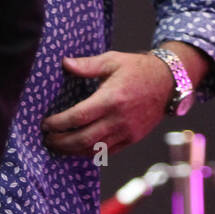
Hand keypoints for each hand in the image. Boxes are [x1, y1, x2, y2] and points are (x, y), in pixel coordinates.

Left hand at [41, 51, 176, 156]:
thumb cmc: (139, 69)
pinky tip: (78, 148)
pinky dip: (89, 153)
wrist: (169, 83)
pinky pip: (107, 152)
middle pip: (83, 139)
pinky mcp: (132, 138)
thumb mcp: (113, 60)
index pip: (78, 117)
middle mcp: (119, 119)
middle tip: (47, 138)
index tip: (45, 124)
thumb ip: (87, 65)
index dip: (58, 123)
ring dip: (72, 151)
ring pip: (93, 150)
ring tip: (58, 145)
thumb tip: (64, 63)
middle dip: (60, 142)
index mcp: (112, 99)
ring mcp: (127, 131)